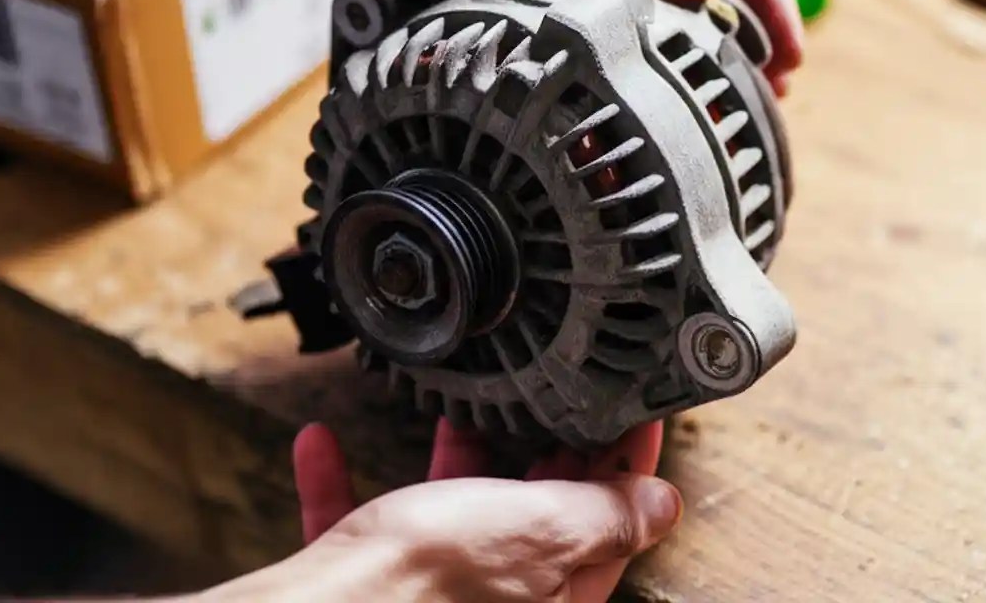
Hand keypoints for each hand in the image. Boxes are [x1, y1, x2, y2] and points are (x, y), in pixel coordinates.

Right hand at [198, 419, 678, 602]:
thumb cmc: (424, 585)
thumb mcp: (538, 529)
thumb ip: (605, 514)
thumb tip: (664, 504)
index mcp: (552, 591)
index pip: (610, 521)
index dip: (626, 459)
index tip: (630, 414)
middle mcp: (497, 599)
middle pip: (535, 518)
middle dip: (541, 454)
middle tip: (553, 403)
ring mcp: (430, 594)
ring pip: (450, 516)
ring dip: (447, 462)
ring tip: (450, 418)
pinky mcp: (364, 588)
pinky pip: (359, 525)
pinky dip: (341, 483)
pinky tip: (322, 445)